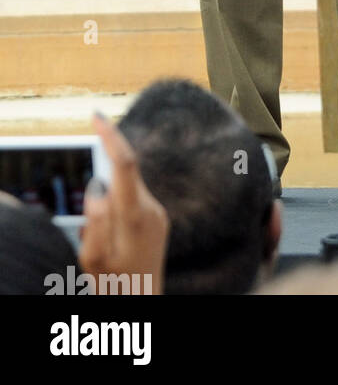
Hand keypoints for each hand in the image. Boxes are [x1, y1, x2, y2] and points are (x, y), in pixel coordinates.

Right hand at [79, 112, 168, 294]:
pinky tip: (113, 244)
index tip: (97, 116)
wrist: (145, 306)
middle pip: (124, 177)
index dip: (111, 136)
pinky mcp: (159, 220)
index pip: (125, 164)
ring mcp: (158, 214)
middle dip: (101, 186)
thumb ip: (93, 222)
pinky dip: (117, 213)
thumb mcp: (93, 260)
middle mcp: (152, 209)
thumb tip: (97, 187)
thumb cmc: (115, 287)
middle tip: (91, 225)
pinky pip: (133, 204)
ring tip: (104, 247)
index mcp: (135, 216)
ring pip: (128, 192)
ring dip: (109, 204)